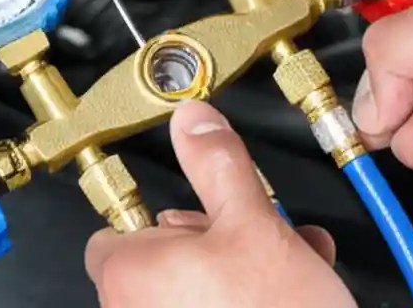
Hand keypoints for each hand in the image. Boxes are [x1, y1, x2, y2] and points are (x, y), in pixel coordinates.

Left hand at [85, 101, 354, 307]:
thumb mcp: (254, 224)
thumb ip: (218, 165)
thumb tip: (192, 122)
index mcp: (130, 274)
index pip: (116, 232)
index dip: (166, 218)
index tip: (203, 212)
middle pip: (163, 260)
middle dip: (220, 241)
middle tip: (265, 235)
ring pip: (194, 291)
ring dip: (242, 271)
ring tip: (296, 266)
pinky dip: (241, 304)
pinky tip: (293, 295)